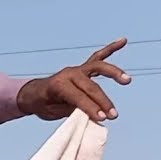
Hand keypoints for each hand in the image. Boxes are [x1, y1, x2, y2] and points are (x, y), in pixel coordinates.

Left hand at [17, 38, 131, 121]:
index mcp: (58, 85)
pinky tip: (123, 41)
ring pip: (98, 67)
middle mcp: (69, 74)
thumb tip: (94, 114)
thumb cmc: (43, 105)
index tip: (102, 118)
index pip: (78, 97)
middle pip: (90, 86)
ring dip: (113, 73)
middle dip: (102, 101)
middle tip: (113, 115)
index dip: (90, 108)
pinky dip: (111, 49)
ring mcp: (77, 69)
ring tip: (126, 80)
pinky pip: (98, 57)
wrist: (34, 94)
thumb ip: (73, 110)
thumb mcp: (54, 112)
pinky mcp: (83, 68)